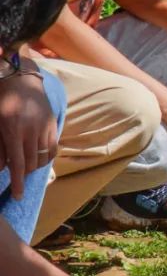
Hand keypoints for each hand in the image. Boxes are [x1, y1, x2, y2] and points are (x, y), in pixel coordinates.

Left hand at [0, 74, 57, 199]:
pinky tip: (37, 156)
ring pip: (41, 158)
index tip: (18, 196)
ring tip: (25, 162)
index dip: (18, 183)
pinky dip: (44, 158)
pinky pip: (51, 150)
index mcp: (13, 130)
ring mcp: (44, 128)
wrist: (20, 79)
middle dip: (23, 172)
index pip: (18, 165)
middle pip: (30, 164)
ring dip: (32, 165)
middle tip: (16, 170)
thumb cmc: (2, 100)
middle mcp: (31, 131)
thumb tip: (2, 169)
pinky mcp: (53, 125)